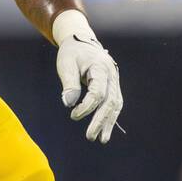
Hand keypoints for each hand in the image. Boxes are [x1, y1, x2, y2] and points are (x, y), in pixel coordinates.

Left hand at [53, 9, 122, 143]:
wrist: (81, 41)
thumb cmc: (72, 53)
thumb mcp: (66, 64)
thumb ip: (69, 83)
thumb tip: (68, 103)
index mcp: (100, 68)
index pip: (97, 93)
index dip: (86, 107)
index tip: (73, 115)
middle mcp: (112, 75)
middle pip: (109, 101)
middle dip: (100, 121)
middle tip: (90, 137)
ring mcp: (115, 80)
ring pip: (115, 104)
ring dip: (108, 122)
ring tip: (102, 139)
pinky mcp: (113, 86)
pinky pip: (114, 103)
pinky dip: (110, 117)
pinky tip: (104, 129)